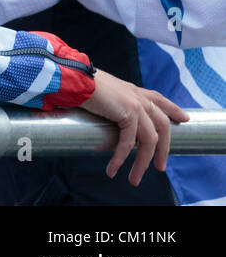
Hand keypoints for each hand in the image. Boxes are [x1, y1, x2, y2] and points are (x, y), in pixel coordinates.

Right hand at [78, 69, 188, 184]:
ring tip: (134, 178)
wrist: (73, 78)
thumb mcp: (101, 92)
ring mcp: (135, 104)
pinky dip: (121, 158)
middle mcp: (137, 96)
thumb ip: (108, 102)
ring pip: (149, 140)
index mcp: (131, 90)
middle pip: (162, 125)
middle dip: (163, 149)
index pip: (159, 99)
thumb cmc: (78, 84)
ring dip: (142, 162)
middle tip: (159, 167)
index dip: (173, 109)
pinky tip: (114, 169)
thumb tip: (102, 114)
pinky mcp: (128, 113)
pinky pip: (129, 142)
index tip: (183, 119)